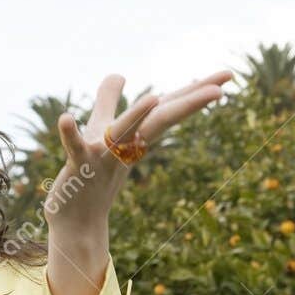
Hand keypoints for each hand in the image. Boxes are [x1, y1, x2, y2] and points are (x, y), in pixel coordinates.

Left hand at [45, 69, 233, 236]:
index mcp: (136, 134)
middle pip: (160, 119)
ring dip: (137, 116)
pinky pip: (75, 149)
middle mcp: (125, 145)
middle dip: (189, 103)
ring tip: (154, 96)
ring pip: (122, 134)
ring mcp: (103, 157)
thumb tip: (120, 73)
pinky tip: (65, 118)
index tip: (228, 76)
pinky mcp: (78, 168)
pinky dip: (70, 134)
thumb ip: (108, 100)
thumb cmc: (91, 173)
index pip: (169, 108)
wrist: (76, 220)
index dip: (196, 91)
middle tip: (221, 89)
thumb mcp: (100, 129)